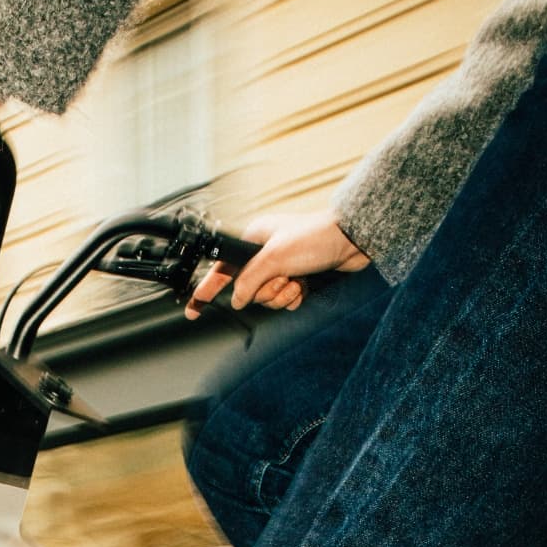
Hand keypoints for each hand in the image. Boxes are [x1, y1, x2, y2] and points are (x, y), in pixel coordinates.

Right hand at [185, 211, 370, 319]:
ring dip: (283, 294)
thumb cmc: (315, 237)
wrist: (353, 240)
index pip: (222, 269)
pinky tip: (305, 285)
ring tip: (298, 280)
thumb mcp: (274, 258)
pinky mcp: (297, 276)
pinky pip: (285, 300)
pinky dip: (295, 297)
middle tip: (284, 278)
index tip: (193, 309)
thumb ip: (249, 280)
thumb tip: (234, 300)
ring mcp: (281, 266)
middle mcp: (264, 254)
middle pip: (249, 291)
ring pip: (267, 298)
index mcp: (252, 240)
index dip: (205, 290)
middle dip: (267, 291)